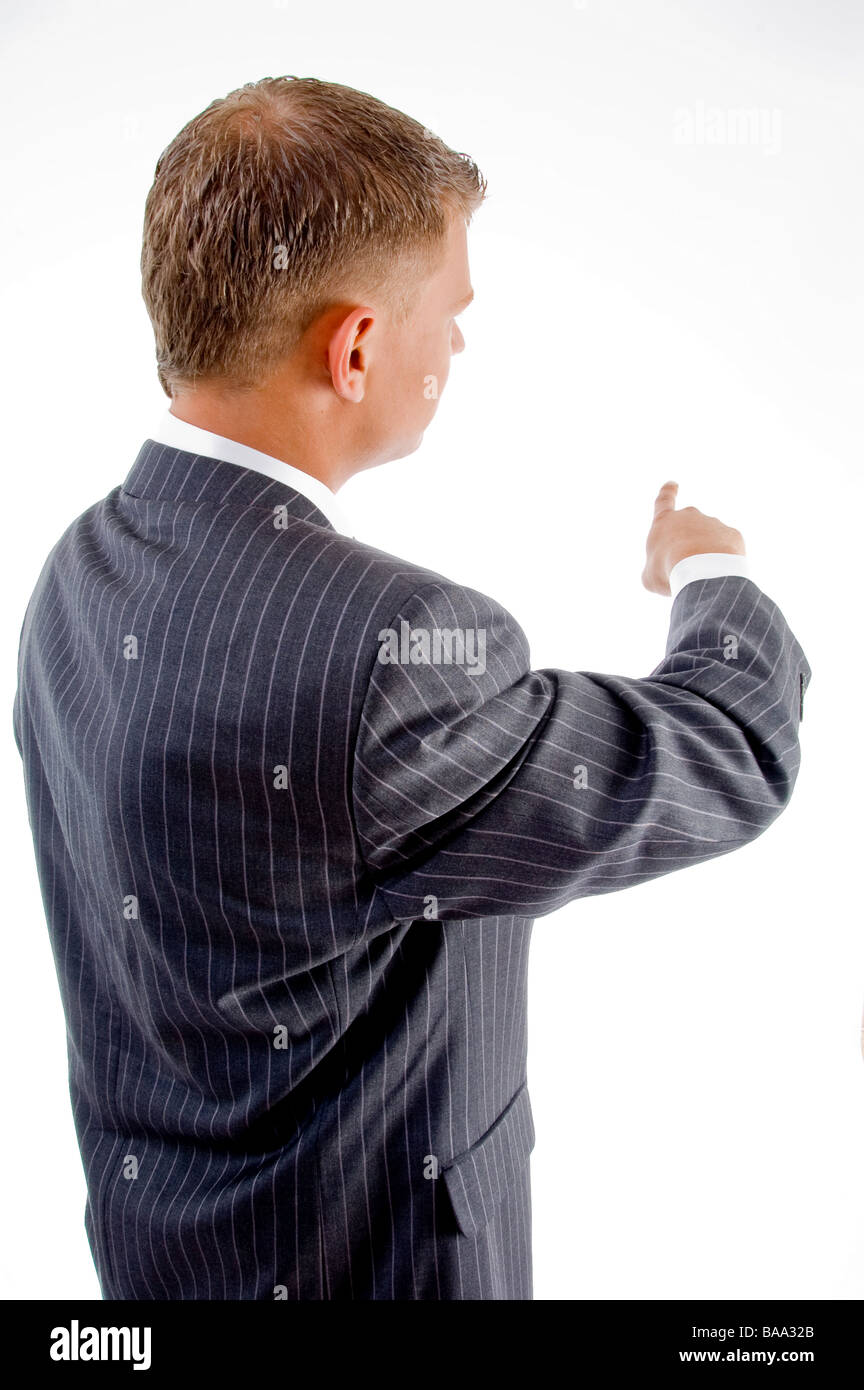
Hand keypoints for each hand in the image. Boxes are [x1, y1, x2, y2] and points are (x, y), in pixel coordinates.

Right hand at [642, 481, 745, 595]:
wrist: (701, 570)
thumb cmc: (669, 570)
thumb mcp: (650, 575)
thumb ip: (657, 569)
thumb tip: (668, 571)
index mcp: (665, 522)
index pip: (664, 501)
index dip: (668, 492)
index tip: (672, 484)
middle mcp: (690, 516)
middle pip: (689, 526)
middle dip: (689, 542)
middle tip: (686, 565)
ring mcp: (713, 523)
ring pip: (710, 540)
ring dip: (707, 555)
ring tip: (703, 574)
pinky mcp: (732, 535)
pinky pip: (727, 548)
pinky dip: (724, 560)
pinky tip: (719, 572)